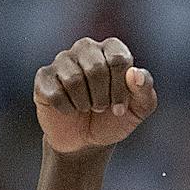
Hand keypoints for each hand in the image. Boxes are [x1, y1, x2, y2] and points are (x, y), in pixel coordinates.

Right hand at [34, 36, 157, 153]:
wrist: (86, 141)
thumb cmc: (113, 119)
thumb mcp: (138, 109)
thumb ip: (145, 90)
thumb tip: (135, 73)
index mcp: (112, 49)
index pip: (118, 59)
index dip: (120, 90)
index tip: (120, 108)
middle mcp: (86, 48)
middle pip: (96, 68)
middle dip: (102, 98)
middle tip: (101, 108)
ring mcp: (63, 60)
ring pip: (74, 79)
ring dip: (84, 104)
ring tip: (86, 108)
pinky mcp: (44, 77)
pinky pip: (54, 92)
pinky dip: (66, 109)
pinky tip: (69, 110)